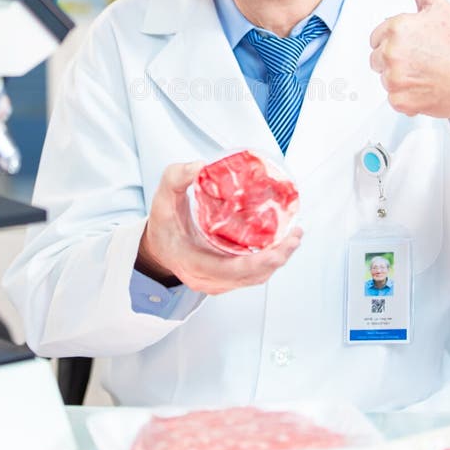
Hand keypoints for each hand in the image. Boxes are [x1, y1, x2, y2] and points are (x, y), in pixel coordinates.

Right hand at [135, 161, 302, 294]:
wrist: (155, 248)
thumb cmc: (162, 226)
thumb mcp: (162, 198)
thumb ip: (176, 178)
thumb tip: (200, 166)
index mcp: (192, 263)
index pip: (229, 271)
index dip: (257, 263)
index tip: (277, 250)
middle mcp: (207, 279)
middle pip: (249, 277)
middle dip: (277, 259)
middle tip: (294, 236)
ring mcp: (217, 283)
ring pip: (254, 278)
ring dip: (278, 260)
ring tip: (294, 238)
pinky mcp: (225, 280)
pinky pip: (251, 275)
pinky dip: (269, 262)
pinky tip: (281, 245)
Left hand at [369, 0, 449, 123]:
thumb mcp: (438, 7)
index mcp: (395, 28)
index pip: (377, 37)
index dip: (397, 40)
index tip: (419, 44)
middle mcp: (390, 53)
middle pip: (376, 58)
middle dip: (395, 58)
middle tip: (424, 59)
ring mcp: (393, 79)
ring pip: (384, 77)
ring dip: (400, 77)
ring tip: (427, 73)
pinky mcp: (399, 101)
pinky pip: (393, 98)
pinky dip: (407, 96)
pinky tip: (427, 88)